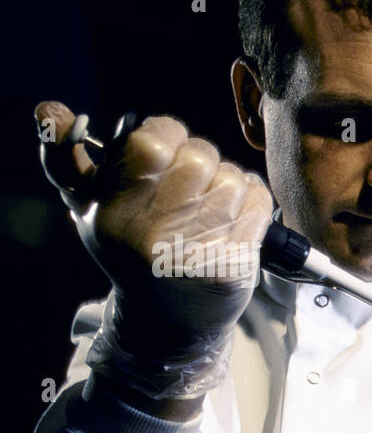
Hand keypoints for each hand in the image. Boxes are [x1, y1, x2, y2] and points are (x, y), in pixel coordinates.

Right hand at [35, 101, 272, 361]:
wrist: (168, 321)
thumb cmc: (130, 253)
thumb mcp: (91, 210)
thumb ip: (70, 159)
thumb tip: (52, 110)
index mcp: (114, 214)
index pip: (152, 142)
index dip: (166, 133)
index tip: (166, 147)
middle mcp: (154, 234)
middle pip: (199, 156)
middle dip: (200, 159)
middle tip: (191, 180)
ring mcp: (197, 252)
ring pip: (232, 177)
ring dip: (227, 181)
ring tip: (209, 203)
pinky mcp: (234, 265)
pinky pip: (258, 203)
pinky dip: (252, 200)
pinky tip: (233, 215)